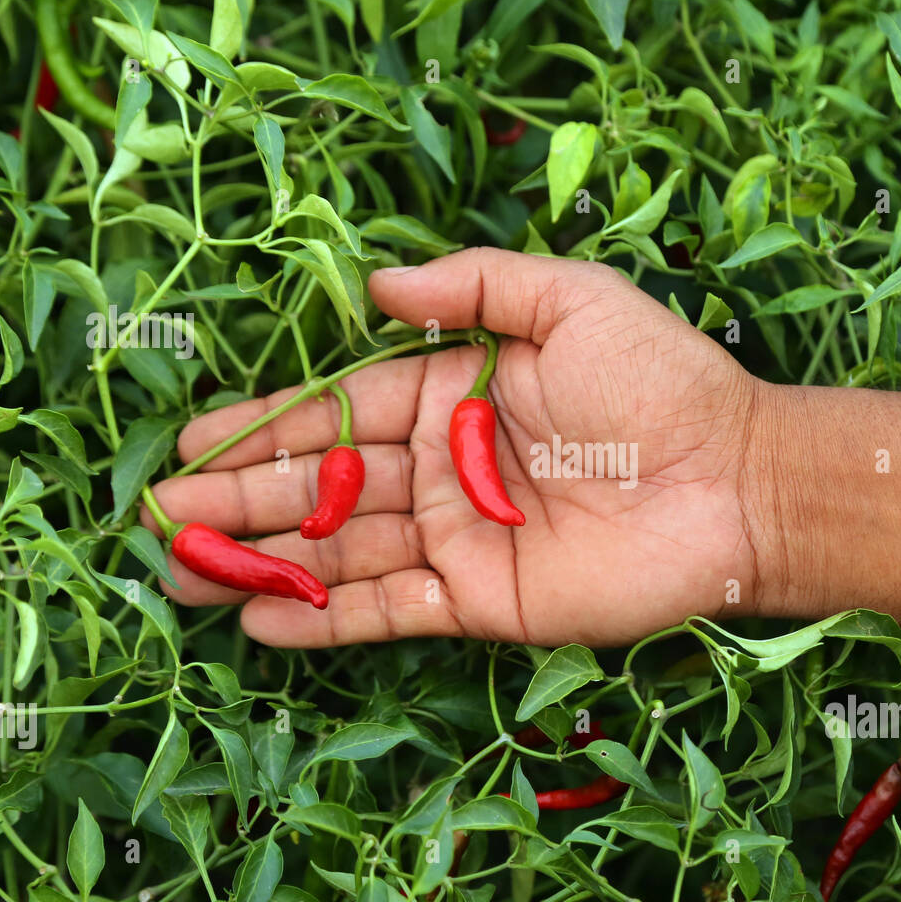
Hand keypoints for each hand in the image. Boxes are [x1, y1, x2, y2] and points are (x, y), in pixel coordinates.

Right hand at [147, 248, 792, 646]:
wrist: (740, 484)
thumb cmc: (665, 383)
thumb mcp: (572, 301)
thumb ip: (475, 285)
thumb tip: (373, 281)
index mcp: (458, 396)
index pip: (343, 414)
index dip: (268, 427)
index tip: (194, 437)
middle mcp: (447, 471)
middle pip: (325, 488)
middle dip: (242, 499)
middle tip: (159, 514)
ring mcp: (462, 541)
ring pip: (343, 554)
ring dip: (263, 562)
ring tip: (180, 570)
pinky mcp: (486, 602)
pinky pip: (392, 612)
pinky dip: (327, 620)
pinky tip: (260, 620)